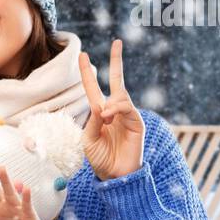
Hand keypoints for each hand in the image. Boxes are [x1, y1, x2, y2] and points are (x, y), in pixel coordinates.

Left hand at [79, 39, 144, 180]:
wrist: (115, 176)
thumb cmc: (100, 159)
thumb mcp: (88, 139)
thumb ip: (92, 121)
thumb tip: (101, 105)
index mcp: (100, 113)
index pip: (93, 87)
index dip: (87, 72)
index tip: (82, 55)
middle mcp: (114, 111)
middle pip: (117, 80)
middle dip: (117, 61)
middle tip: (117, 42)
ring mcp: (127, 115)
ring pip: (120, 96)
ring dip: (110, 104)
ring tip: (104, 119)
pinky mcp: (137, 123)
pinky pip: (127, 108)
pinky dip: (116, 109)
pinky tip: (108, 117)